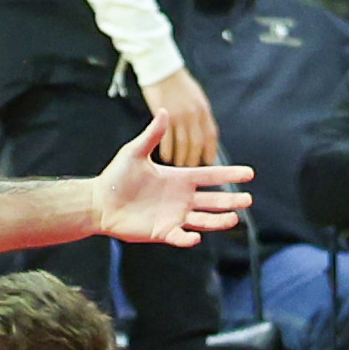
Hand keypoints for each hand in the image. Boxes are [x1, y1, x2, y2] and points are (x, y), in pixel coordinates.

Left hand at [94, 107, 254, 238]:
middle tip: (248, 200)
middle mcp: (181, 198)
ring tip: (234, 219)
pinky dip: (188, 238)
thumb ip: (151, 135)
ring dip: (218, 220)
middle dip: (231, 200)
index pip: (210, 176)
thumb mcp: (134, 152)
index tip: (249, 173)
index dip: (229, 174)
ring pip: (203, 220)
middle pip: (213, 200)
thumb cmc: (116, 177)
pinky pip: (180, 237)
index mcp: (178, 178)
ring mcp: (174, 216)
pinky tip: (196, 236)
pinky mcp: (162, 232)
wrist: (99, 202)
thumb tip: (164, 111)